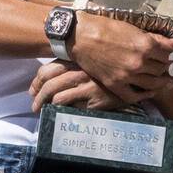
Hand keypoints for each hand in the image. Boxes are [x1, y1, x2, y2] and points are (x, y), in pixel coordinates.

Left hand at [30, 61, 145, 111]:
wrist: (139, 75)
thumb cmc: (115, 66)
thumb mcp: (95, 60)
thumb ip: (78, 63)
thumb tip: (59, 74)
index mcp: (77, 59)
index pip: (48, 68)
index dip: (37, 80)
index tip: (32, 89)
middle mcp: (79, 71)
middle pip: (49, 83)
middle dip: (37, 95)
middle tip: (34, 103)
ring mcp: (86, 86)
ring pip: (57, 96)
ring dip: (44, 104)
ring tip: (40, 111)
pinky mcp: (94, 99)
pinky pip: (71, 105)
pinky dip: (60, 110)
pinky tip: (56, 113)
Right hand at [67, 13, 172, 103]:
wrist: (81, 37)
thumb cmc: (106, 28)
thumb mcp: (133, 30)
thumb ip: (157, 39)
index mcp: (146, 45)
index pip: (168, 55)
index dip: (171, 56)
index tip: (170, 56)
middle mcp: (139, 62)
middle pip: (162, 70)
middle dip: (166, 68)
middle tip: (167, 68)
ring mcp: (127, 75)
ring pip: (152, 84)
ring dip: (161, 83)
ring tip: (165, 82)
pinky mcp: (115, 84)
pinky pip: (134, 96)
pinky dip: (144, 95)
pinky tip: (149, 92)